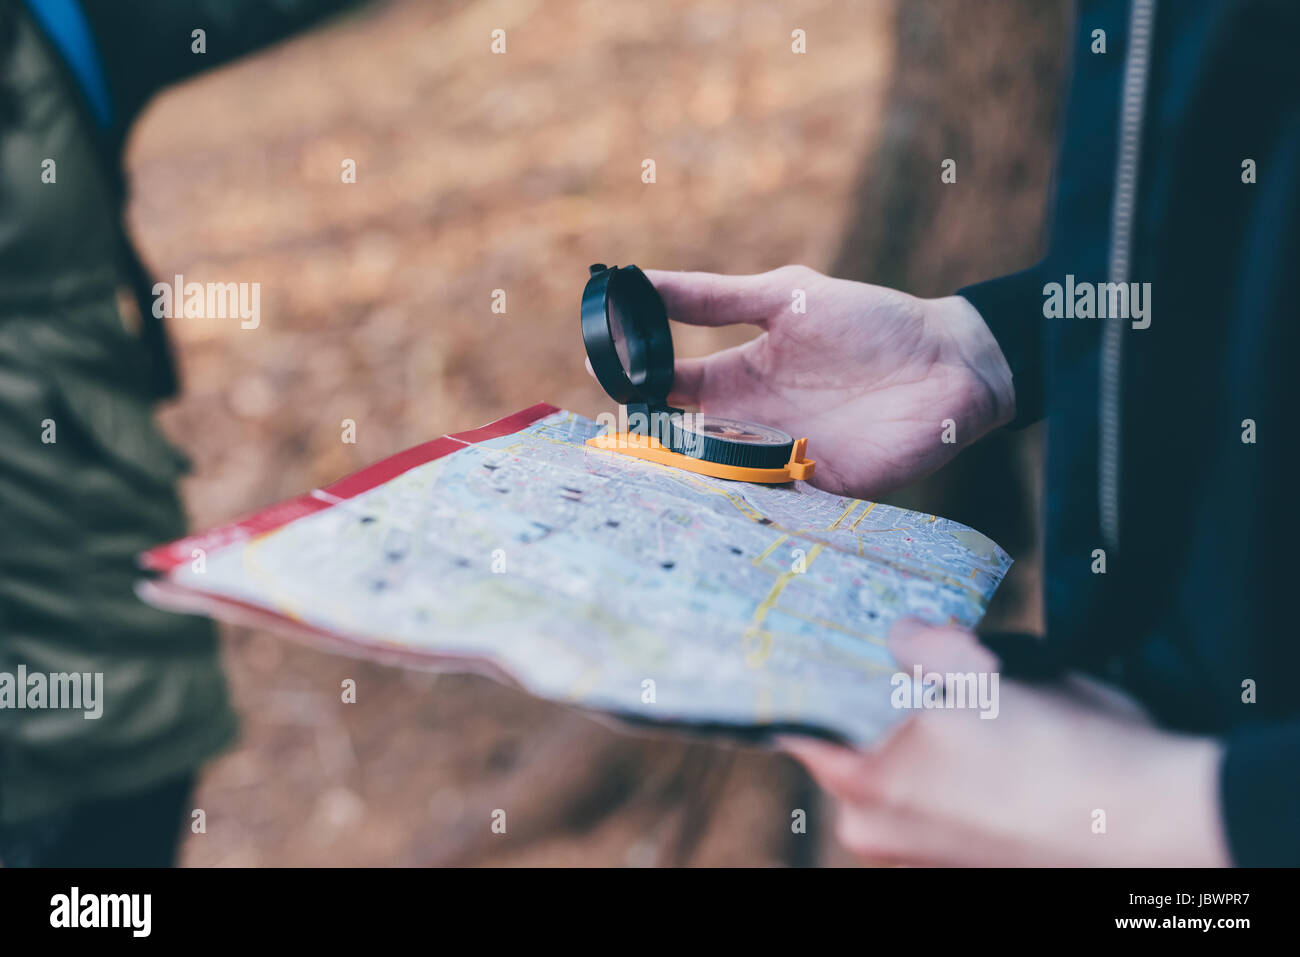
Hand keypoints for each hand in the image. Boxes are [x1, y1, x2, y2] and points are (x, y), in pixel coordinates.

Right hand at [643, 266, 1015, 496]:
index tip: (601, 374)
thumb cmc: (869, 321)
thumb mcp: (784, 297)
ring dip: (686, 481)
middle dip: (646, 447)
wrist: (949, 361)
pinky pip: (770, 504)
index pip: (667, 388)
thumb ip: (712, 296)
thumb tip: (635, 277)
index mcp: (735, 377)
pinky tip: (716, 505)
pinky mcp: (819, 490)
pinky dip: (742, 507)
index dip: (632, 384)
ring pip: (717, 478)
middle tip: (610, 446)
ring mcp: (781, 458)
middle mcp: (750, 422)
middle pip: (682, 444)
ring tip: (648, 479)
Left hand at [781, 621, 1230, 865]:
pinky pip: (938, 789)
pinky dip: (955, 757)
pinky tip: (999, 731)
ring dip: (925, 722)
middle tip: (912, 649)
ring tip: (977, 691)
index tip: (809, 638)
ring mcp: (920, 850)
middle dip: (879, 691)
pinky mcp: (962, 854)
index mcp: (866, 789)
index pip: (799, 722)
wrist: (1156, 823)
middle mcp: (879, 830)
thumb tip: (907, 633)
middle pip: (853, 738)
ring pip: (901, 761)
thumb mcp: (985, 677)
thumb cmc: (1064, 759)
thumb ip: (926, 647)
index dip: (805, 674)